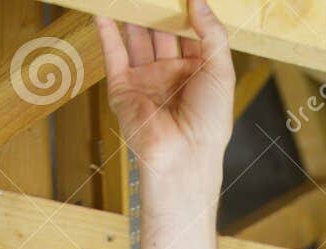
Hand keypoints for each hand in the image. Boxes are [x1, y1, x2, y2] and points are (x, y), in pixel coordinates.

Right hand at [95, 0, 233, 178]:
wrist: (183, 157)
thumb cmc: (209, 123)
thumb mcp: (221, 72)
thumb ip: (212, 33)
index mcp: (196, 73)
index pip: (188, 32)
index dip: (184, 10)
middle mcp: (169, 75)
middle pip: (159, 31)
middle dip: (155, 6)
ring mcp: (145, 80)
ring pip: (136, 38)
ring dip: (131, 12)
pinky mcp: (123, 89)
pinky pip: (113, 54)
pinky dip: (106, 30)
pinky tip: (103, 9)